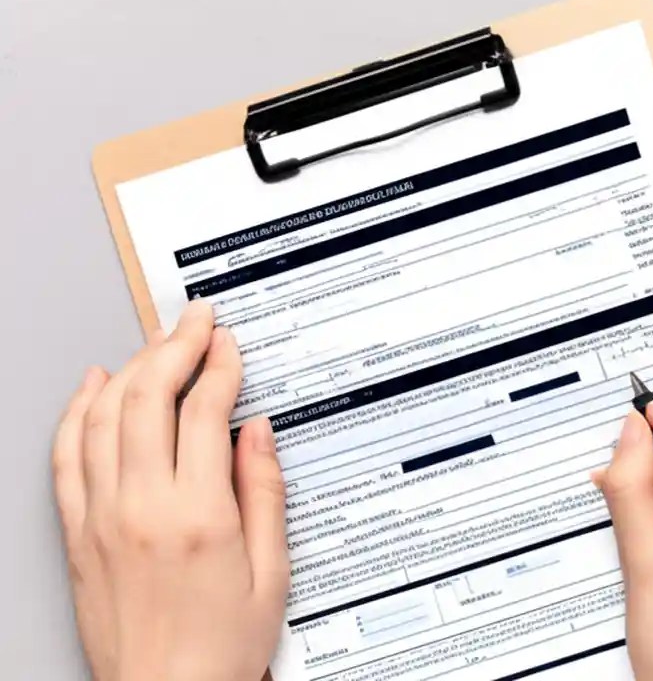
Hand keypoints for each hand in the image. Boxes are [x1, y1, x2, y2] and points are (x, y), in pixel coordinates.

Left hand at [51, 302, 287, 680]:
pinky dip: (78, 411)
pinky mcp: (76, 534)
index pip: (203, 413)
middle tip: (195, 320)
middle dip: (175, 346)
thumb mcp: (270, 573)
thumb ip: (263, 493)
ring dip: (131, 368)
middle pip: (149, 399)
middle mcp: (142, 508)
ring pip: (105, 416)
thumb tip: (257, 433)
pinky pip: (67, 455)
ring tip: (156, 343)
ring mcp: (101, 518)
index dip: (220, 366)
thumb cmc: (219, 650)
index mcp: (199, 516)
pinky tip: (94, 387)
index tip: (230, 345)